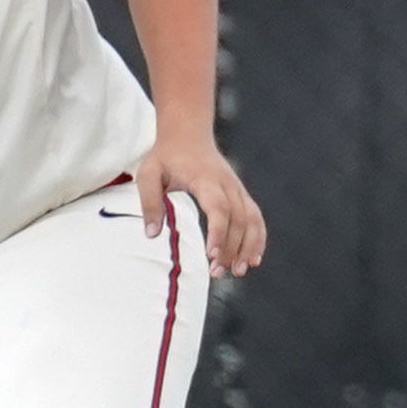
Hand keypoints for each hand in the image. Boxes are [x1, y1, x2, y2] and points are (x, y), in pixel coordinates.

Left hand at [134, 134, 264, 277]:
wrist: (187, 134)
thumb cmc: (165, 156)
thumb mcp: (148, 175)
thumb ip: (150, 203)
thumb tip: (152, 235)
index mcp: (206, 179)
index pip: (219, 209)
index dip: (218, 233)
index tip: (211, 255)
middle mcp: (228, 185)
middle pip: (238, 220)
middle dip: (231, 248)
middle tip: (217, 273)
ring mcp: (238, 189)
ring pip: (252, 221)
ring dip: (248, 247)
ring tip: (237, 272)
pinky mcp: (241, 194)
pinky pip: (256, 218)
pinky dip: (258, 239)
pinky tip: (252, 259)